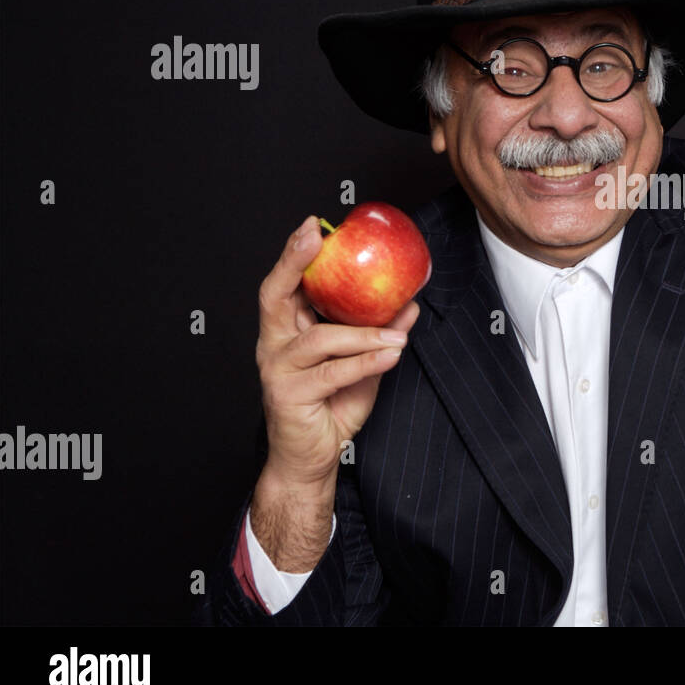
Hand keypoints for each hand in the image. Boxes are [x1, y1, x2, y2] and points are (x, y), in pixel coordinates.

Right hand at [255, 214, 420, 488]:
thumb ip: (381, 334)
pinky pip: (332, 373)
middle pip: (275, 296)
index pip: (285, 285)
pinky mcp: (288, 395)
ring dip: (362, 334)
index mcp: (288, 331)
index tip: (314, 225)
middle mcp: (274, 345)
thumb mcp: (363, 363)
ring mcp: (278, 370)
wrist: (311, 458)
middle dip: (294, 262)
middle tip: (317, 238)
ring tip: (395, 337)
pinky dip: (364, 362)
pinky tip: (389, 355)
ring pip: (319, 339)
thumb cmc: (331, 407)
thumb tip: (409, 305)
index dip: (295, 254)